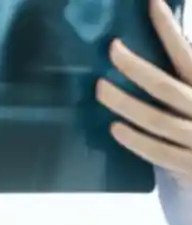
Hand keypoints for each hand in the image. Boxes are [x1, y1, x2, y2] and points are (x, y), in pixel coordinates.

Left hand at [97, 0, 191, 224]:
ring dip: (126, 103)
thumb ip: (179, 90)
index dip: (170, 30)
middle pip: (172, 85)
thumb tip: (146, 58)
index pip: (189, 57)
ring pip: (161, 119)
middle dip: (140, 66)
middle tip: (111, 48)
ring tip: (99, 88)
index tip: (152, 4)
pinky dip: (137, 140)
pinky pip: (161, 153)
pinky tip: (114, 129)